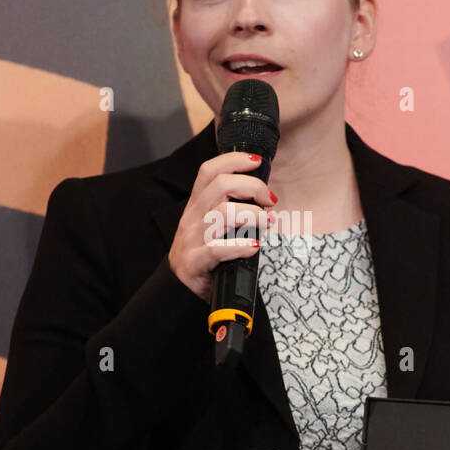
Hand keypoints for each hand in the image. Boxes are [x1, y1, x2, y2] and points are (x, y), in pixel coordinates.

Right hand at [167, 151, 275, 301]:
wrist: (179, 289)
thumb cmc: (204, 255)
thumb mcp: (211, 226)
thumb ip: (230, 208)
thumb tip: (265, 196)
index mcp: (196, 205)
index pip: (209, 171)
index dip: (233, 160)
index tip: (258, 161)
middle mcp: (192, 217)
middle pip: (220, 185)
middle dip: (253, 187)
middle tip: (270, 200)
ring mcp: (192, 239)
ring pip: (222, 213)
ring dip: (253, 214)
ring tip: (267, 222)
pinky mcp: (194, 262)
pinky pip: (217, 249)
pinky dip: (240, 246)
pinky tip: (254, 246)